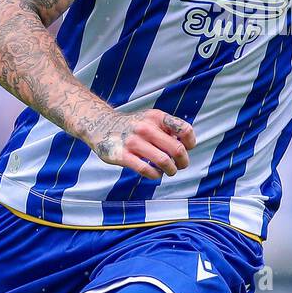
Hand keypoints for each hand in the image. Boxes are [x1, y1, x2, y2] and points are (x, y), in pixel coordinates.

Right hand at [80, 108, 195, 180]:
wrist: (101, 126)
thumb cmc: (133, 126)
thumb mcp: (150, 119)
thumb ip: (168, 128)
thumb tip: (187, 145)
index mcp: (156, 117)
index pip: (184, 129)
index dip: (190, 142)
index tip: (187, 148)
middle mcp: (146, 128)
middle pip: (177, 149)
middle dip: (183, 161)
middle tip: (181, 166)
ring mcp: (133, 142)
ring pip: (164, 162)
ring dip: (171, 170)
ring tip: (169, 171)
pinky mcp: (123, 156)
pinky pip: (146, 169)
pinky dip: (156, 175)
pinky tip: (155, 174)